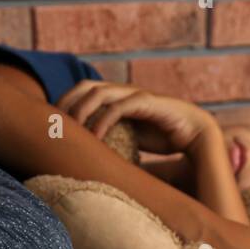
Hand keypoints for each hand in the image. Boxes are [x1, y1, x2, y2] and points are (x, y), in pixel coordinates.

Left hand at [58, 81, 214, 153]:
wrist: (196, 133)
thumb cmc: (163, 138)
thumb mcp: (130, 139)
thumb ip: (111, 141)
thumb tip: (89, 161)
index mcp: (117, 97)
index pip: (82, 92)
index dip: (65, 104)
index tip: (54, 125)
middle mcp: (123, 91)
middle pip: (85, 87)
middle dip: (67, 103)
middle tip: (56, 125)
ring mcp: (134, 94)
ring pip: (98, 93)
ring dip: (81, 110)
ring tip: (72, 131)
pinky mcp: (147, 102)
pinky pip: (118, 107)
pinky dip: (103, 121)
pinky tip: (96, 138)